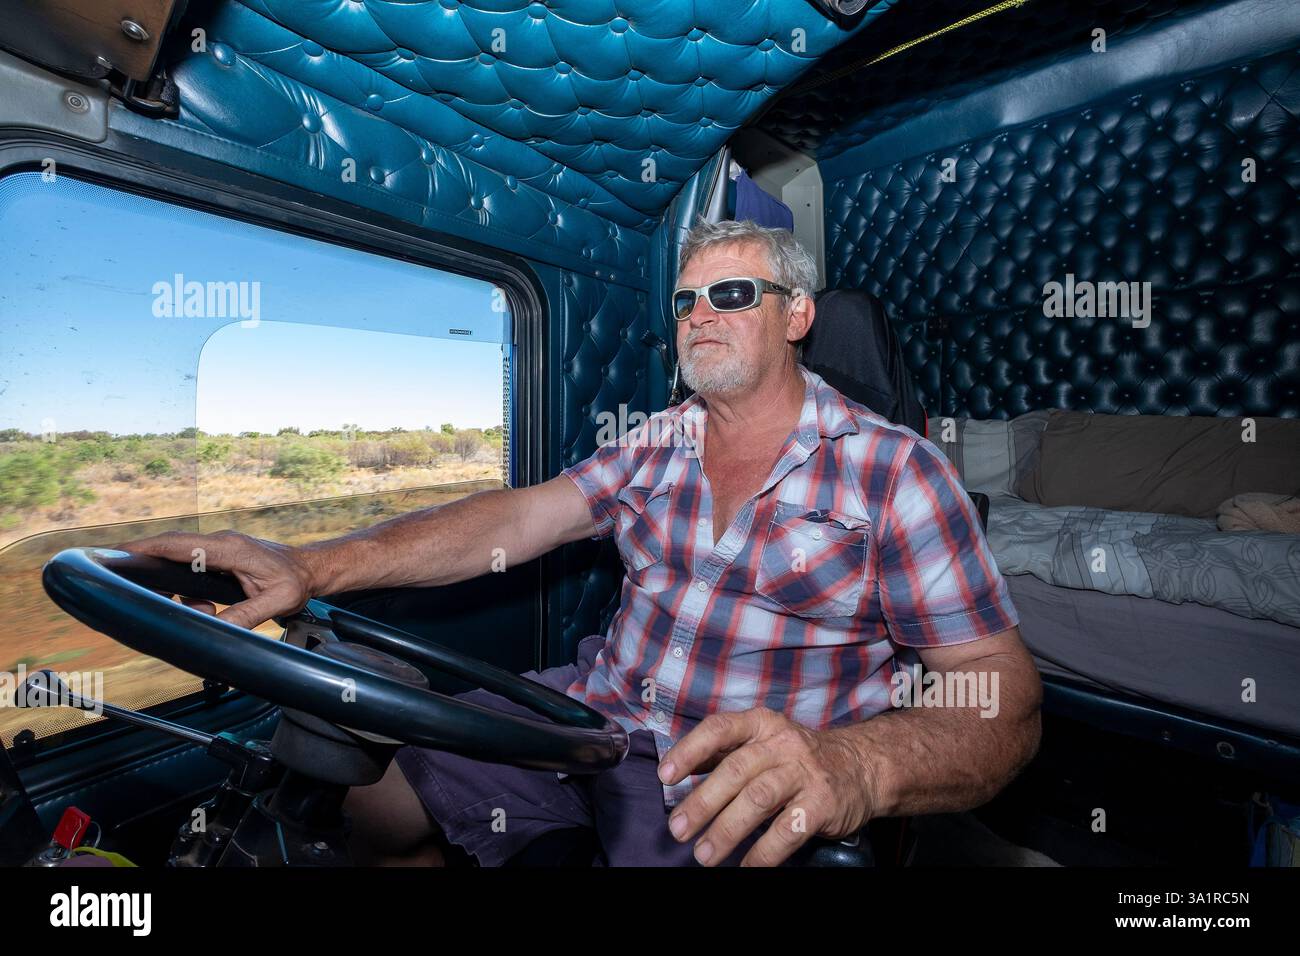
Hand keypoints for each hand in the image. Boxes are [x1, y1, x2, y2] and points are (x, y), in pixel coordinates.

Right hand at [114, 530, 316, 628]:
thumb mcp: (275, 602)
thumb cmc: (296, 582)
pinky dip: (189, 587)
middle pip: (171, 546)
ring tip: (199, 608)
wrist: (310, 570)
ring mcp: (220, 547)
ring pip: (181, 558)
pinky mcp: (221, 555)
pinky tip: (206, 606)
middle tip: (122, 577)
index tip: (119, 553)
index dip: (146, 547)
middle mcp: (221, 543)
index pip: (179, 544)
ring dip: (177, 586)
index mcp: (230, 548)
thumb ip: (245, 615)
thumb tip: (216, 630)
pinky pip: (193, 565)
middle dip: (145, 560)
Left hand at [658, 707, 877, 866]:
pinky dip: (763, 852)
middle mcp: (782, 744)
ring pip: (758, 800)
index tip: (665, 776)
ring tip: (705, 855)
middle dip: (702, 803)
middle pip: (735, 771)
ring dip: (727, 830)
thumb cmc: (799, 757)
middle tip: (678, 829)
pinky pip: (787, 831)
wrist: (862, 766)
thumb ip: (724, 754)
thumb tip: (678, 770)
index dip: (690, 751)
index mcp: (761, 724)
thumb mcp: (763, 742)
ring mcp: (804, 772)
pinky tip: (746, 866)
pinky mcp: (822, 803)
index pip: (719, 730)